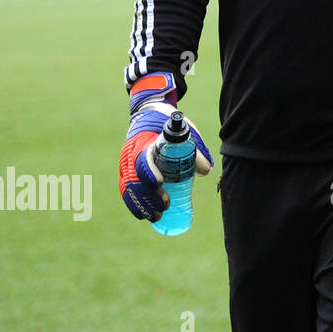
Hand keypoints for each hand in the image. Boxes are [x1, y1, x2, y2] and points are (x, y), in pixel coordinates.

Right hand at [119, 100, 212, 222]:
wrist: (148, 114)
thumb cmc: (168, 124)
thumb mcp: (184, 130)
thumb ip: (195, 149)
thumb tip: (205, 171)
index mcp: (144, 141)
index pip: (142, 159)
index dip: (149, 172)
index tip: (159, 183)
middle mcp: (131, 154)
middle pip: (134, 178)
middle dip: (147, 195)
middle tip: (165, 206)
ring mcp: (126, 164)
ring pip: (128, 187)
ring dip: (140, 204)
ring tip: (155, 217)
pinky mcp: (127, 172)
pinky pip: (127, 189)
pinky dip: (134, 203)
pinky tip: (143, 215)